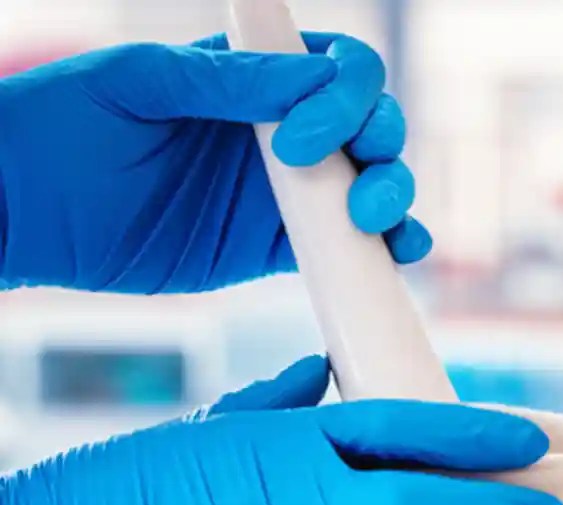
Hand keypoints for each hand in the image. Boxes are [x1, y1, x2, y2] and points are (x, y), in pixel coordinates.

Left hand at [0, 34, 428, 292]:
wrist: (17, 213)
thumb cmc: (60, 125)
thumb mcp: (138, 83)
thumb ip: (225, 81)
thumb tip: (314, 77)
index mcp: (252, 76)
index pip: (338, 68)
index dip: (344, 95)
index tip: (299, 136)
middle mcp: (281, 129)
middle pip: (371, 124)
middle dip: (380, 145)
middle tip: (348, 181)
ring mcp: (285, 193)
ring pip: (373, 184)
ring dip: (393, 196)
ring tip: (371, 220)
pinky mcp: (278, 250)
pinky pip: (350, 249)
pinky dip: (387, 251)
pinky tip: (399, 254)